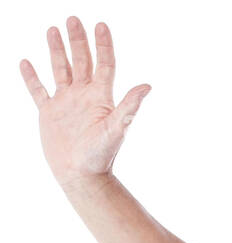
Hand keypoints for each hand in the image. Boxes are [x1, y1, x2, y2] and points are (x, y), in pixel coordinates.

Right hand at [20, 17, 149, 188]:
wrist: (81, 176)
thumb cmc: (101, 156)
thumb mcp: (117, 128)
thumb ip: (130, 106)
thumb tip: (147, 86)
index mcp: (100, 97)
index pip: (104, 64)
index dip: (103, 44)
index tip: (101, 25)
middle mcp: (83, 96)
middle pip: (81, 61)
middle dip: (78, 40)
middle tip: (73, 19)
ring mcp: (66, 103)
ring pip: (60, 69)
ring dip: (57, 50)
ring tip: (53, 29)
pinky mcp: (50, 113)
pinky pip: (39, 90)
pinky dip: (31, 77)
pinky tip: (26, 62)